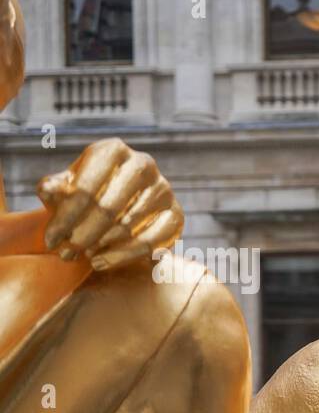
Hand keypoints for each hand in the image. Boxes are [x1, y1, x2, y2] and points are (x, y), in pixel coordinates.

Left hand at [38, 138, 182, 270]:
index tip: (50, 241)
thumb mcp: (66, 189)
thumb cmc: (87, 196)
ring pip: (128, 227)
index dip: (65, 218)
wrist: (121, 206)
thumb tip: (48, 189)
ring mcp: (164, 189)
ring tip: (82, 256)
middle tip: (66, 254)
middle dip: (83, 235)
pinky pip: (150, 242)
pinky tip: (102, 262)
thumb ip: (55, 188)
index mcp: (113, 150)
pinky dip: (123, 256)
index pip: (85, 188)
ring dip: (101, 246)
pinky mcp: (176, 215)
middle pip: (108, 208)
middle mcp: (143, 164)